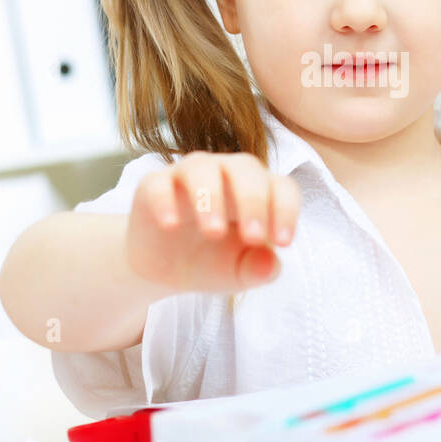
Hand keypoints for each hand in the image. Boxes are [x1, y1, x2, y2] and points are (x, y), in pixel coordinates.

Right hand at [125, 151, 301, 293]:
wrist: (164, 271)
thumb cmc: (213, 262)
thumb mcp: (240, 273)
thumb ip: (260, 270)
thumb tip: (271, 266)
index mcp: (258, 190)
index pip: (281, 187)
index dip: (286, 211)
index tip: (283, 243)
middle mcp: (226, 173)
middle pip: (246, 168)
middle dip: (253, 201)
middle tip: (253, 237)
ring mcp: (189, 174)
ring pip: (202, 168)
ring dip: (211, 198)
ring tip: (214, 232)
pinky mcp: (154, 185)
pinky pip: (159, 183)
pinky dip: (165, 201)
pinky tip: (171, 225)